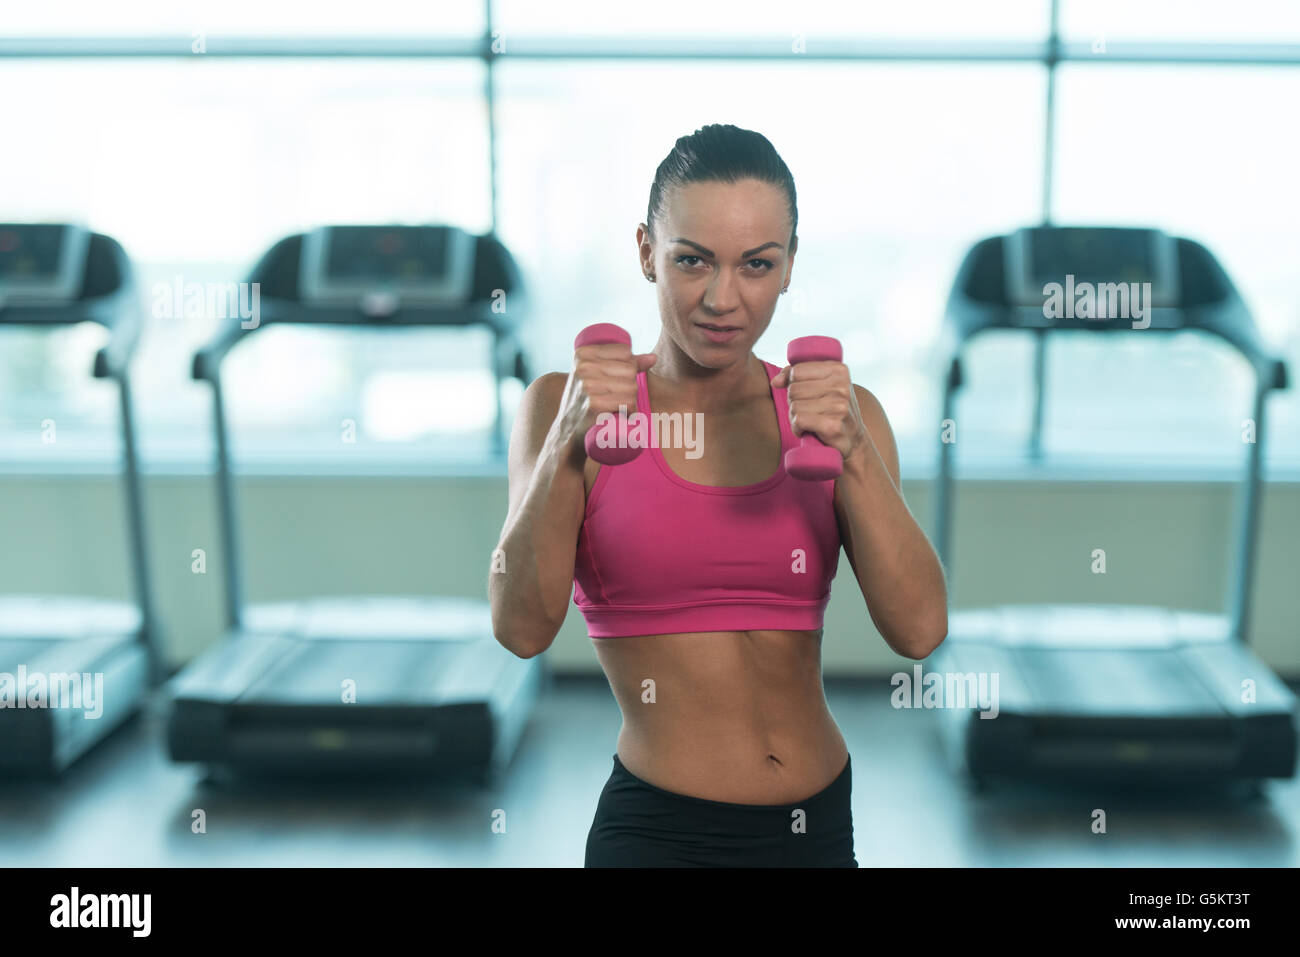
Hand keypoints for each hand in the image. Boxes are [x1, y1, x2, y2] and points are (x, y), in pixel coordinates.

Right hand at [556, 339, 656, 455]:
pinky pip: (629, 404)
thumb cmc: (586, 400)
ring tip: (614, 407)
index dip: (628, 366)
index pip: (625, 352)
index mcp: (583, 354)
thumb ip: (625, 362)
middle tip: (613, 397)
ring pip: (632, 388)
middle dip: (630, 386)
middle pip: (630, 370)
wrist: (567, 431)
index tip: (614, 379)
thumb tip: (654, 358)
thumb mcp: (596, 374)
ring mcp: (588, 386)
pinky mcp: (595, 406)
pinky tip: (617, 416)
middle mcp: (583, 367)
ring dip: (630, 401)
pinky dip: (629, 412)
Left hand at [769, 359, 867, 462]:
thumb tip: (775, 382)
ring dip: (795, 417)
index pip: (797, 371)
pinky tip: (808, 431)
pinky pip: (799, 420)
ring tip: (810, 422)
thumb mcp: (821, 386)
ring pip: (794, 406)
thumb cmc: (832, 411)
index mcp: (838, 370)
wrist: (853, 441)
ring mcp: (839, 405)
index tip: (807, 395)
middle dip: (794, 403)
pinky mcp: (833, 425)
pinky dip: (797, 428)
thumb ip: (796, 375)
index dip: (793, 385)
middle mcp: (841, 385)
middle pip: (793, 389)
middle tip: (809, 412)